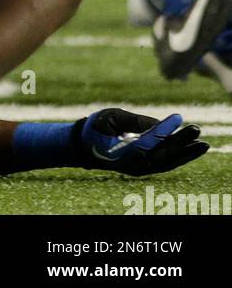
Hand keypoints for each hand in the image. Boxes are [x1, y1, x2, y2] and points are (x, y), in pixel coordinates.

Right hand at [76, 108, 207, 175]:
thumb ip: (134, 121)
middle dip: (181, 143)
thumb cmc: (97, 129)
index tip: (178, 118)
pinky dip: (179, 157)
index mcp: (121, 151)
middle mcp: (133, 164)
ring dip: (186, 154)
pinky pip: (165, 164)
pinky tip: (191, 149)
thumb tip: (159, 124)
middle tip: (197, 130)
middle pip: (162, 154)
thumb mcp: (110, 118)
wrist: (85, 148)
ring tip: (203, 144)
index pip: (148, 141)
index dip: (164, 130)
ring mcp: (140, 169)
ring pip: (167, 163)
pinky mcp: (145, 168)